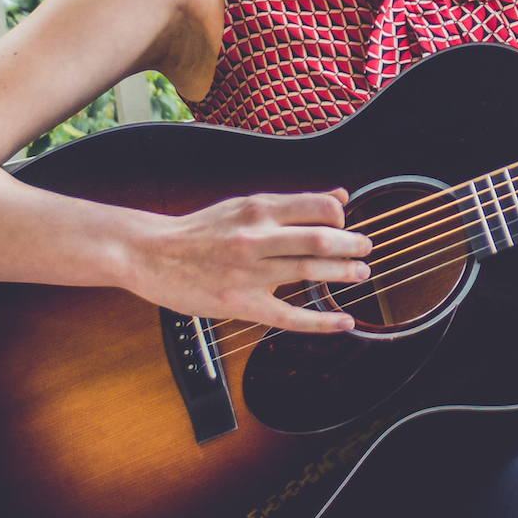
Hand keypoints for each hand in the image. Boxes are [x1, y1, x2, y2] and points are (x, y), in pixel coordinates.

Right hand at [126, 189, 370, 331]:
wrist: (150, 253)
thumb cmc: (200, 230)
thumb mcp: (245, 205)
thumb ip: (293, 204)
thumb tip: (340, 196)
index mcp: (258, 209)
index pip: (317, 207)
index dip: (341, 216)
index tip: (346, 223)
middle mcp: (256, 237)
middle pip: (319, 240)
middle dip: (351, 245)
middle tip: (367, 249)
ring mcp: (249, 272)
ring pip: (308, 273)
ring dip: (343, 274)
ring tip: (361, 273)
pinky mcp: (241, 304)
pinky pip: (290, 316)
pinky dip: (322, 320)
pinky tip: (344, 322)